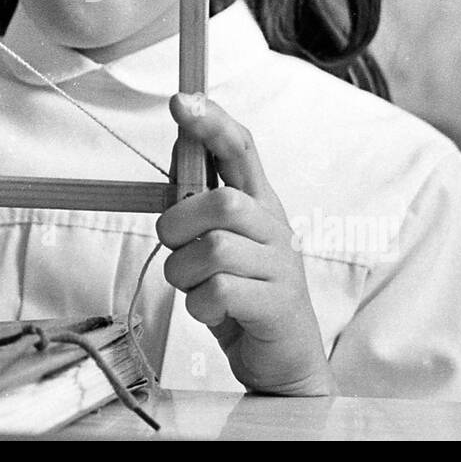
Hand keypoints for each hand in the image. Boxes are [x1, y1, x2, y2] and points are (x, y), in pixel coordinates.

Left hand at [157, 93, 334, 395]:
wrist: (282, 360)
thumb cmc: (241, 293)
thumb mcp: (214, 240)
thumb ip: (197, 196)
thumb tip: (180, 143)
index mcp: (260, 204)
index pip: (242, 148)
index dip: (212, 122)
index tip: (182, 101)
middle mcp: (274, 228)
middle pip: (221, 202)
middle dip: (180, 226)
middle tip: (177, 250)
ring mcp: (280, 266)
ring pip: (213, 251)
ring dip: (186, 274)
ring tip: (197, 288)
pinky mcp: (276, 305)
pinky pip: (218, 293)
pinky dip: (200, 306)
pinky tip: (214, 312)